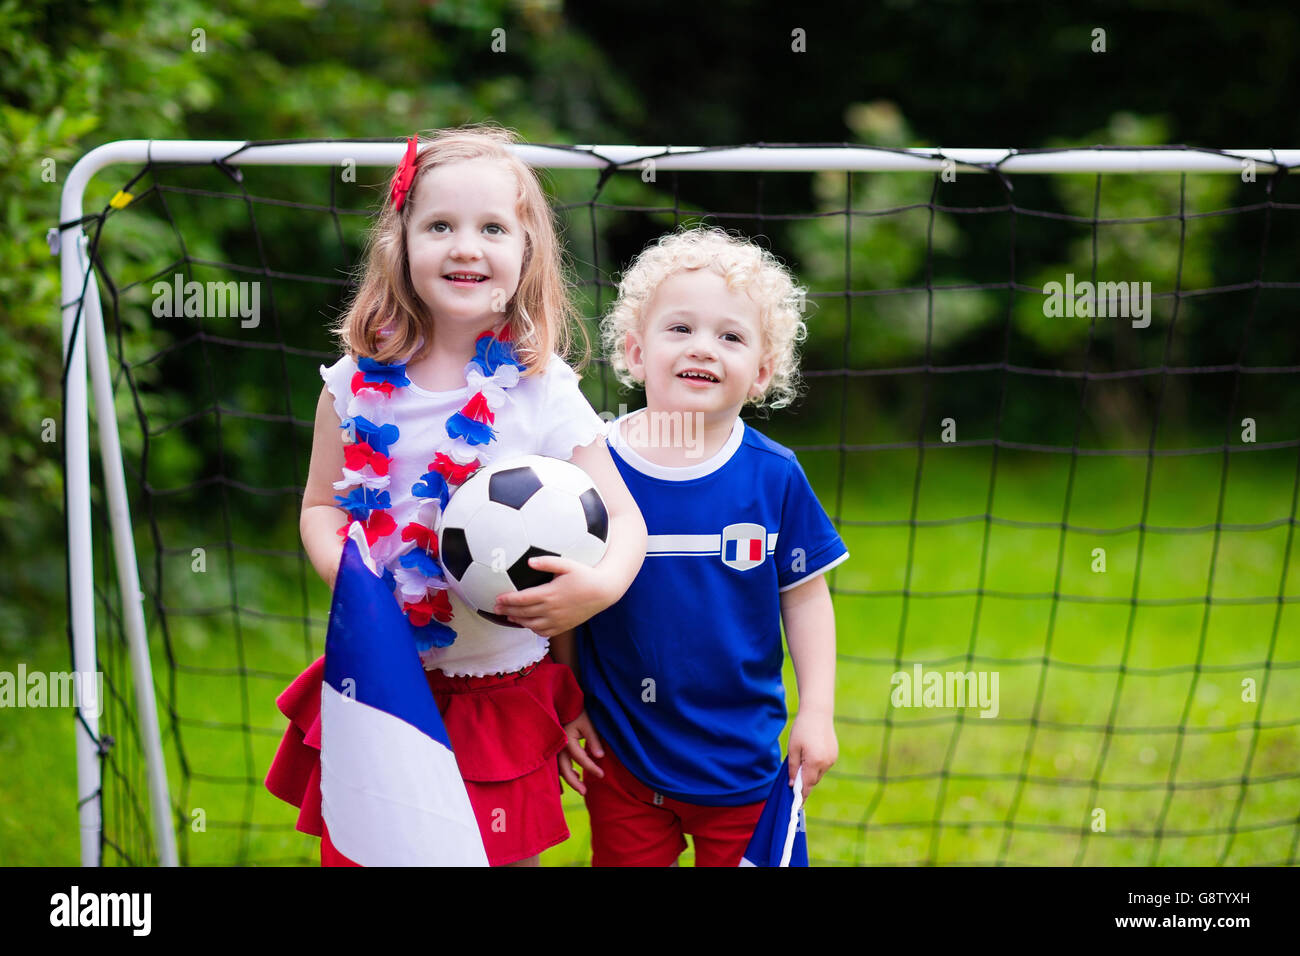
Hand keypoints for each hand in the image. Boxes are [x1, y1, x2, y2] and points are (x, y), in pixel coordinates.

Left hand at [493, 556, 614, 636]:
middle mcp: (551, 610)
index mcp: (549, 594)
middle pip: (523, 613)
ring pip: (531, 624)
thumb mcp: (567, 564)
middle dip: (507, 611)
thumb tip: (529, 561)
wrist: (603, 591)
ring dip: (517, 621)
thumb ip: (547, 562)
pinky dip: (532, 629)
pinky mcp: (563, 626)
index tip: (497, 599)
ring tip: (509, 616)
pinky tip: (528, 624)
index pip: (522, 599)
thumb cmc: (585, 575)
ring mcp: (557, 620)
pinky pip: (543, 632)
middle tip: (495, 609)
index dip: (507, 600)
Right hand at [557, 710, 604, 795]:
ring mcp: (554, 746)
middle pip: (564, 768)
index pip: (580, 758)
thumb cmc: (579, 711)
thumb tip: (600, 757)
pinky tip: (573, 777)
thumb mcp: (589, 723)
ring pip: (559, 768)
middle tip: (585, 792)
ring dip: (568, 778)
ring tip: (580, 788)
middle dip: (574, 782)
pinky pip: (556, 764)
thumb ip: (593, 739)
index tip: (602, 775)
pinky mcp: (554, 746)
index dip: (591, 767)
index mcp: (567, 738)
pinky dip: (563, 772)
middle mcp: (558, 745)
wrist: (565, 701)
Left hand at [788, 709, 836, 799]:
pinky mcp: (834, 754)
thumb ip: (793, 768)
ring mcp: (832, 759)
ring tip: (802, 759)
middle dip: (804, 782)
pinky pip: (823, 766)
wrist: (818, 713)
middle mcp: (826, 763)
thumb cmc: (802, 729)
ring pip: (818, 773)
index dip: (801, 795)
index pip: (807, 785)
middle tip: (793, 778)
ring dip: (810, 772)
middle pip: (813, 780)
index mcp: (814, 762)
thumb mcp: (792, 748)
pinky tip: (811, 754)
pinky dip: (816, 765)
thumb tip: (792, 784)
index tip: (796, 804)